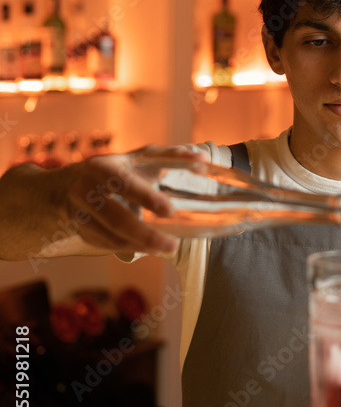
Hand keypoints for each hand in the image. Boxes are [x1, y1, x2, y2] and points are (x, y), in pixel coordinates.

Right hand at [61, 144, 207, 254]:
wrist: (72, 184)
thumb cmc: (119, 169)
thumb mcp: (141, 158)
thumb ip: (172, 157)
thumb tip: (203, 161)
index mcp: (102, 167)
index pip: (123, 183)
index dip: (146, 197)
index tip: (170, 211)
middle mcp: (86, 190)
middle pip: (116, 218)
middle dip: (146, 234)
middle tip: (173, 245)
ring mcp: (80, 213)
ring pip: (112, 236)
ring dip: (141, 245)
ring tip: (167, 247)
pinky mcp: (81, 230)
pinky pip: (107, 245)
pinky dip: (130, 248)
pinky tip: (148, 248)